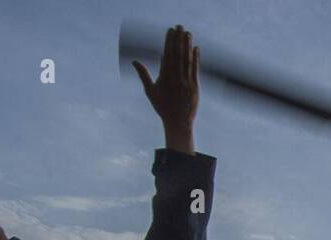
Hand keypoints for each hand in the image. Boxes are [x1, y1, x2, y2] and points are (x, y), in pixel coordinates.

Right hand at [132, 25, 198, 152]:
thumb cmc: (162, 107)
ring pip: (187, 60)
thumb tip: (134, 61)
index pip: (167, 55)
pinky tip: (196, 48)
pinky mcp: (195, 86)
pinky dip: (196, 58)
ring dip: (188, 45)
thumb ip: (143, 74)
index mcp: (164, 77)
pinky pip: (195, 69)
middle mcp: (176, 78)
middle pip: (178, 54)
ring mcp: (187, 82)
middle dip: (178, 39)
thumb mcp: (150, 91)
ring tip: (188, 33)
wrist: (178, 122)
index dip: (169, 42)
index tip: (170, 31)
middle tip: (179, 27)